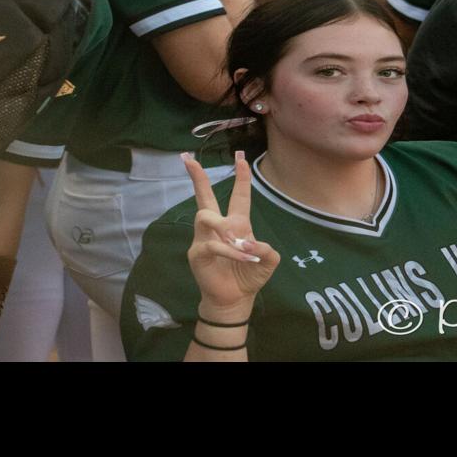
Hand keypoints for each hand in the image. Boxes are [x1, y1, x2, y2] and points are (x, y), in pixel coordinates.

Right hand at [183, 150, 280, 317]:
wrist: (236, 298)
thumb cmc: (249, 275)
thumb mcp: (268, 261)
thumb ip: (267, 249)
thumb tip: (249, 243)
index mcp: (236, 224)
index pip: (238, 196)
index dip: (241, 177)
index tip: (240, 157)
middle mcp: (217, 227)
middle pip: (204, 197)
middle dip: (198, 177)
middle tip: (189, 159)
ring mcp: (204, 239)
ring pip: (206, 217)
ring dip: (224, 227)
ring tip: (238, 241)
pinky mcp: (198, 254)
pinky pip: (212, 245)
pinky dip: (231, 251)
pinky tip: (245, 257)